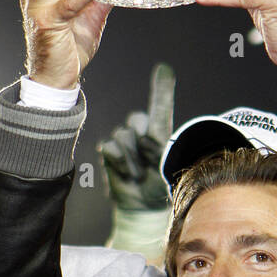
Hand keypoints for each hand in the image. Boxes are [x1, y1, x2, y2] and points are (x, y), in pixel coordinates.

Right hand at [99, 62, 174, 210]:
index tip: (164, 69)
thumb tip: (157, 115)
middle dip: (145, 143)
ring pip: (124, 135)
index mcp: (159, 129)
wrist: (144, 207)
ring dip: (134, 159)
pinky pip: (111, 148)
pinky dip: (120, 163)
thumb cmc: (160, 184)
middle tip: (151, 164)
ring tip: (140, 174)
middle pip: (138, 120)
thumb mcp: (167, 158)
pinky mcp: (109, 151)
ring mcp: (124, 139)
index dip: (161, 88)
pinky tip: (127, 175)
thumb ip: (159, 136)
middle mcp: (140, 130)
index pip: (160, 106)